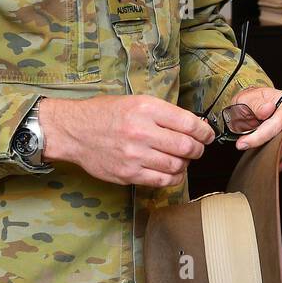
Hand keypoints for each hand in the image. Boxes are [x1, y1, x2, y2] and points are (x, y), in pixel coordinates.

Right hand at [38, 94, 213, 187]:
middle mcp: (141, 132)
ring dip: (186, 164)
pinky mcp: (128, 174)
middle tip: (198, 149)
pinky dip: (173, 178)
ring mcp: (134, 155)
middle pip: (186, 146)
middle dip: (198, 149)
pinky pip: (161, 181)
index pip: (189, 123)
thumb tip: (194, 124)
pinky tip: (172, 171)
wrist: (74, 130)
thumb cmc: (105, 113)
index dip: (205, 131)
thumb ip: (164, 113)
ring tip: (183, 160)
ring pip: (177, 166)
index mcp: (146, 109)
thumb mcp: (136, 102)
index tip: (207, 135)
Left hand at [227, 87, 281, 169]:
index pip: (275, 124)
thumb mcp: (247, 100)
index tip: (242, 143)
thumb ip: (256, 105)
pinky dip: (275, 158)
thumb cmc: (251, 102)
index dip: (258, 137)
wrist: (255, 107)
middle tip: (243, 147)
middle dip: (262, 147)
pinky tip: (262, 156)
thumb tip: (266, 110)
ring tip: (251, 151)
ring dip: (268, 153)